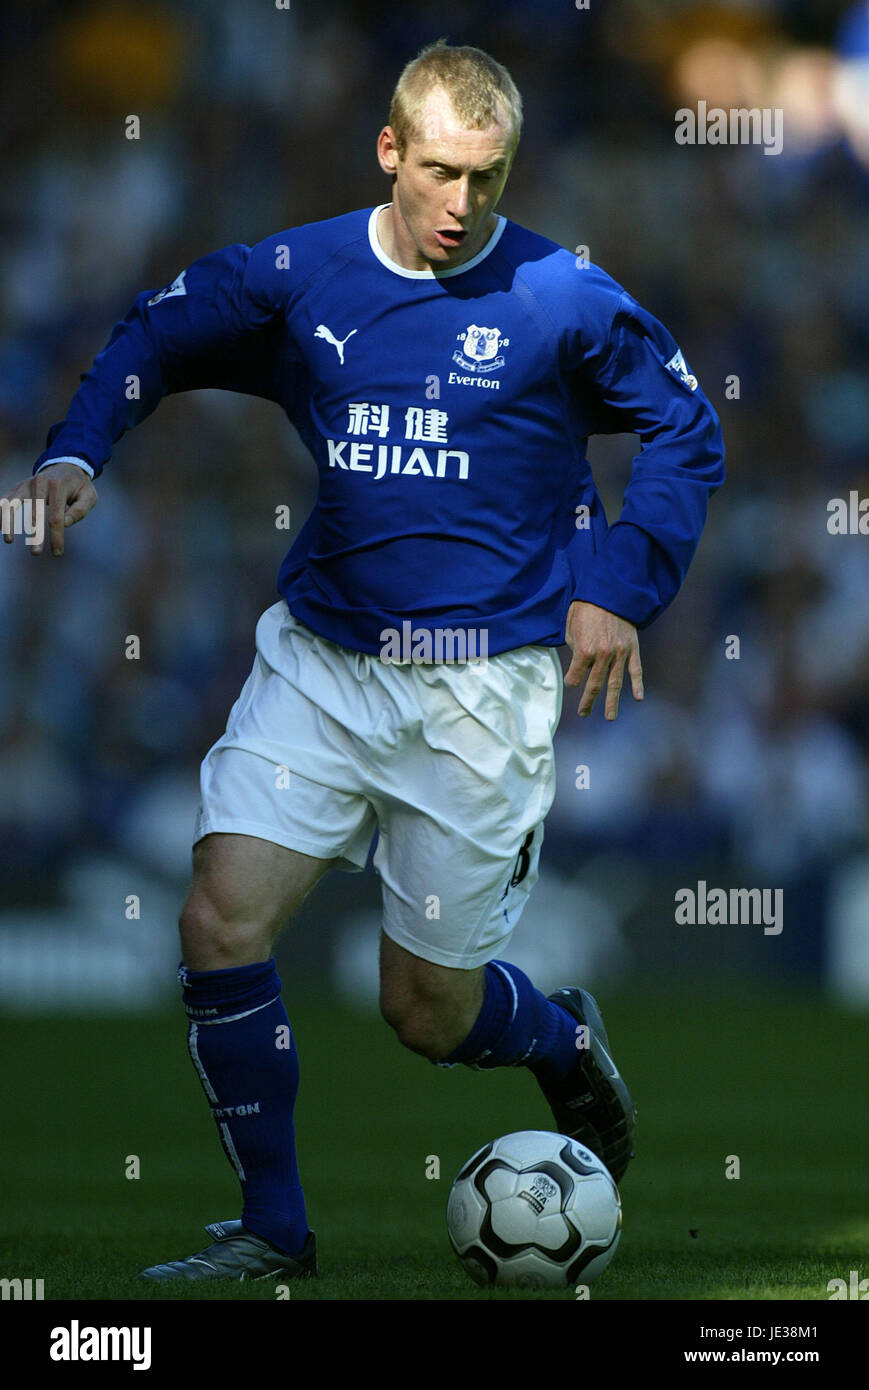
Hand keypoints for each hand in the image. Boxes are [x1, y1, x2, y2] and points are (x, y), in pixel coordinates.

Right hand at [0, 462, 97, 555]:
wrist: (66, 466)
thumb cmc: (79, 486)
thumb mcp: (89, 496)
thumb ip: (80, 510)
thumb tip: (66, 524)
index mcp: (58, 486)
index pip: (56, 517)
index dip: (56, 536)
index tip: (57, 553)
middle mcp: (40, 482)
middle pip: (35, 513)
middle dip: (35, 534)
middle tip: (36, 553)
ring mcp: (27, 483)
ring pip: (14, 503)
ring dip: (10, 522)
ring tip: (9, 540)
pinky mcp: (19, 486)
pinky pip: (6, 499)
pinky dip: (1, 512)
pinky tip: (0, 527)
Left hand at [564, 599, 643, 719]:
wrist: (610, 591)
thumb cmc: (586, 608)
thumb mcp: (571, 627)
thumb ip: (574, 647)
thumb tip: (579, 661)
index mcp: (584, 650)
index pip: (575, 677)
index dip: (572, 680)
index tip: (571, 681)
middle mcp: (602, 656)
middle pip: (594, 685)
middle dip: (588, 701)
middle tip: (583, 713)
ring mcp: (619, 654)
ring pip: (615, 683)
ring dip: (612, 702)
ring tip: (609, 717)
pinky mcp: (632, 649)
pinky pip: (635, 670)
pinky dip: (637, 685)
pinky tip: (638, 698)